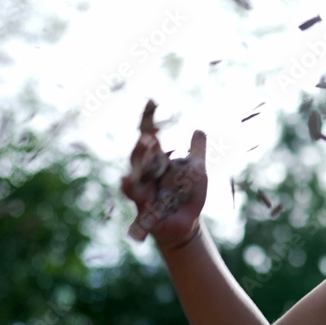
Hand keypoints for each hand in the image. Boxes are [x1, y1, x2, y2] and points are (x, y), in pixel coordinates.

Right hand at [120, 100, 207, 247]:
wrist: (187, 224)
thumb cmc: (188, 195)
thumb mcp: (197, 171)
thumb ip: (196, 151)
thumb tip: (198, 130)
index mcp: (158, 160)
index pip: (151, 135)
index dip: (150, 119)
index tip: (152, 100)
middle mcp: (146, 171)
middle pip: (139, 153)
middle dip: (143, 140)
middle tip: (150, 129)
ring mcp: (142, 188)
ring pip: (134, 171)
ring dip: (139, 156)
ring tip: (145, 142)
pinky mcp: (141, 206)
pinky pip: (134, 196)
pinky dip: (130, 187)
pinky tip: (127, 180)